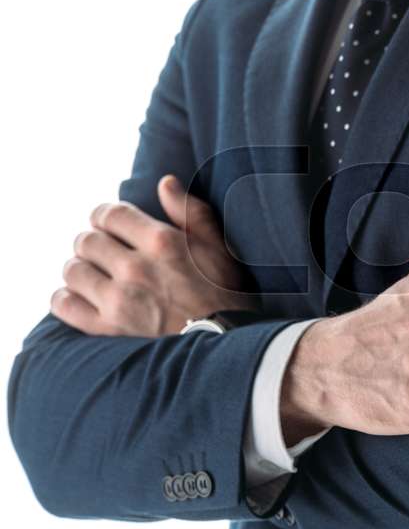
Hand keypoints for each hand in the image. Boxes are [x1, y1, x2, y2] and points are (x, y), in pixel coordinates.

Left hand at [50, 173, 259, 336]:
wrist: (225, 345)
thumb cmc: (225, 293)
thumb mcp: (218, 248)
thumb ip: (191, 212)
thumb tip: (164, 183)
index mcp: (162, 242)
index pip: (111, 214)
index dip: (105, 215)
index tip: (110, 224)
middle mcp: (135, 267)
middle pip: (86, 240)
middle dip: (92, 242)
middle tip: (103, 252)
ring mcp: (118, 299)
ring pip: (73, 270)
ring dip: (79, 268)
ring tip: (93, 275)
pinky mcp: (108, 328)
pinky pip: (65, 304)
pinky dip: (66, 297)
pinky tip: (80, 297)